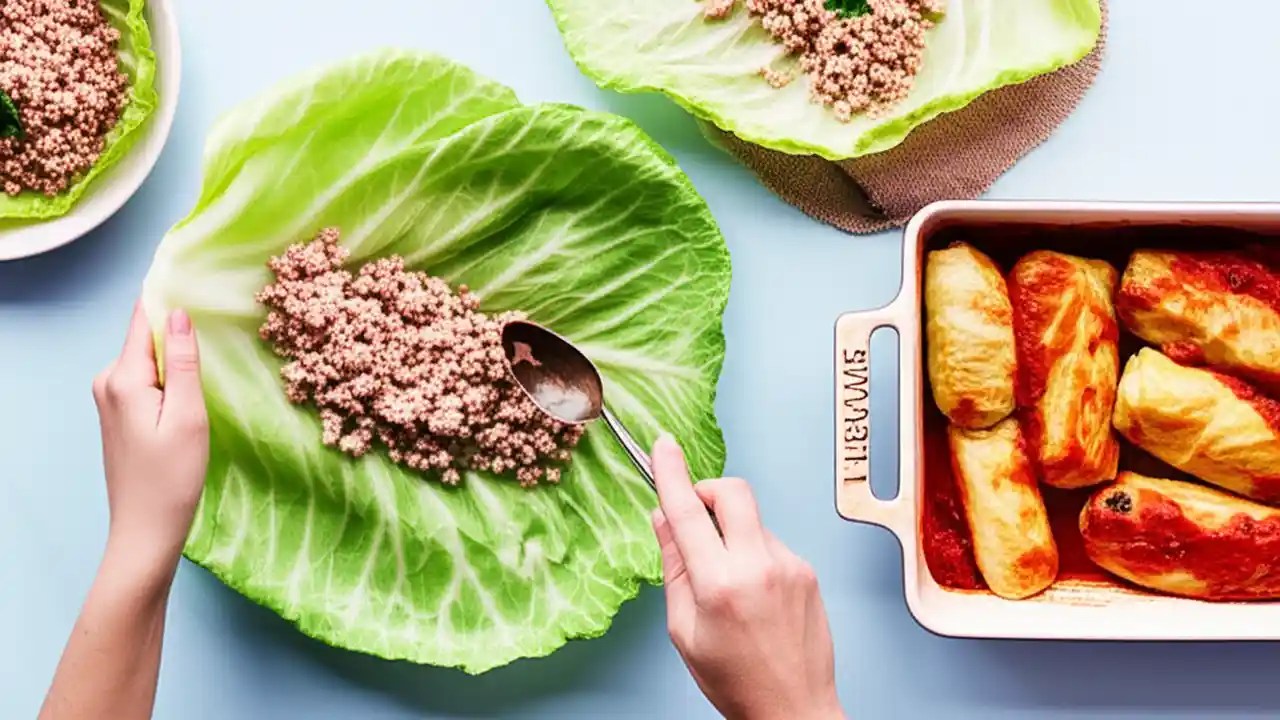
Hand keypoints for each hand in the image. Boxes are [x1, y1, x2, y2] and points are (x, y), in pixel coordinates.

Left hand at [92, 301, 208, 582]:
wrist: (146, 531)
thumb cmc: (172, 478)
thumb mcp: (188, 415)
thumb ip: (181, 362)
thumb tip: (178, 314)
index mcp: (122, 377)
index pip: (142, 318)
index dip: (168, 297)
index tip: (199, 280)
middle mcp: (108, 382)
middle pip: (147, 338)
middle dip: (180, 335)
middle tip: (222, 335)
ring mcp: (110, 400)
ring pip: (149, 362)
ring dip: (178, 362)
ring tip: (213, 371)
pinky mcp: (119, 416)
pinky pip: (147, 382)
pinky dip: (170, 382)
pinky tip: (192, 398)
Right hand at [650, 436, 842, 719]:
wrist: (794, 709)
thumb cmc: (735, 681)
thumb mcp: (684, 630)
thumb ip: (674, 568)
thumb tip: (664, 519)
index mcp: (720, 584)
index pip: (689, 512)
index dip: (671, 473)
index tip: (662, 446)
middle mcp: (759, 567)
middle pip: (734, 492)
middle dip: (709, 490)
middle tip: (696, 514)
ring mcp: (789, 566)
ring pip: (751, 520)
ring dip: (732, 533)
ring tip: (727, 581)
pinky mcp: (807, 571)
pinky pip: (770, 542)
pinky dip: (753, 553)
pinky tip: (752, 593)